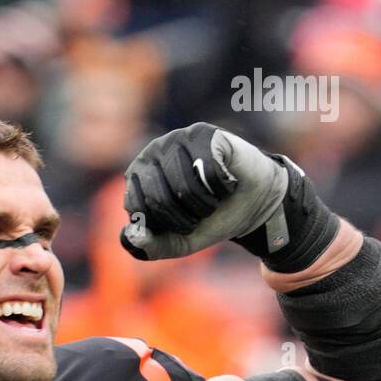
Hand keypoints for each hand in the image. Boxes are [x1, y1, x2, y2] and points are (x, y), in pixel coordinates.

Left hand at [120, 122, 288, 260]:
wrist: (251, 205)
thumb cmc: (209, 220)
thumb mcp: (177, 242)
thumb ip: (149, 246)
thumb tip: (129, 235)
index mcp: (138, 176)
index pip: (138, 208)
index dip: (165, 226)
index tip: (182, 222)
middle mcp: (153, 152)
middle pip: (158, 199)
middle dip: (184, 219)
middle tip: (201, 213)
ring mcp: (179, 139)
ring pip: (183, 187)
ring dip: (205, 205)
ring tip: (214, 198)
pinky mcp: (205, 134)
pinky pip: (207, 172)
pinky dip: (222, 188)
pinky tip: (227, 182)